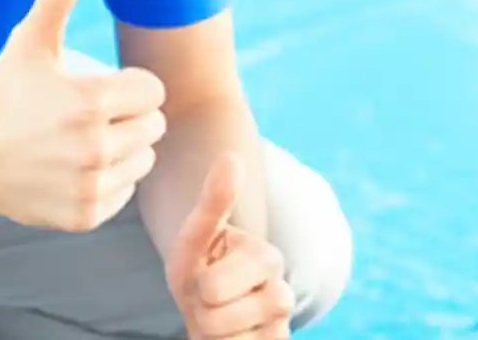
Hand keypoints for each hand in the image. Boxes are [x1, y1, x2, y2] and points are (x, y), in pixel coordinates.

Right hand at [0, 0, 166, 230]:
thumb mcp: (28, 43)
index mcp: (91, 101)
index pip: (154, 91)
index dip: (133, 86)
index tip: (106, 87)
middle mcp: (95, 147)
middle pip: (154, 127)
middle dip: (132, 116)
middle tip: (96, 114)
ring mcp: (90, 185)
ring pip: (143, 161)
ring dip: (126, 149)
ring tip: (88, 140)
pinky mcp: (84, 215)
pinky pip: (125, 193)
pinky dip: (110, 182)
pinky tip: (78, 168)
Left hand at [165, 153, 293, 338]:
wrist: (211, 310)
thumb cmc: (201, 269)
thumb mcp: (196, 237)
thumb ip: (215, 200)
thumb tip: (230, 155)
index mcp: (267, 257)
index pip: (210, 287)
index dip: (195, 288)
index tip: (204, 276)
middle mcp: (282, 292)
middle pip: (214, 317)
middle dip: (201, 313)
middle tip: (208, 301)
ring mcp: (281, 326)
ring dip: (212, 335)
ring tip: (219, 320)